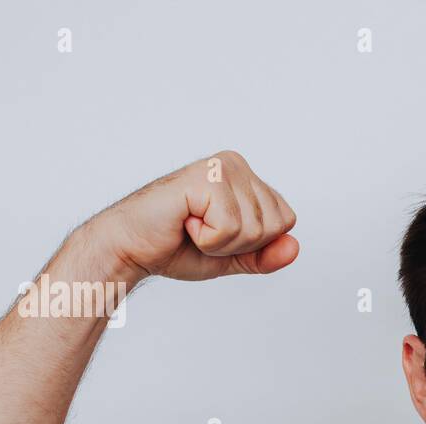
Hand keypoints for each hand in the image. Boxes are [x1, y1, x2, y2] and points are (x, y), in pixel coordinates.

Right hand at [82, 150, 298, 281]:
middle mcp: (236, 164)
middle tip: (203, 233)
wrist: (131, 248)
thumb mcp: (233, 257)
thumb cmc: (177, 247)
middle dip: (240, 244)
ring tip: (192, 227)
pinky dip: (208, 240)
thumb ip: (265, 255)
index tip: (219, 235)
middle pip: (275, 225)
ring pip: (255, 229)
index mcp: (246, 177)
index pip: (286, 221)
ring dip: (221, 243)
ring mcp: (221, 167)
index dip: (255, 243)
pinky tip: (185, 223)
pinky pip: (231, 228)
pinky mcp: (205, 178)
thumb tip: (294, 247)